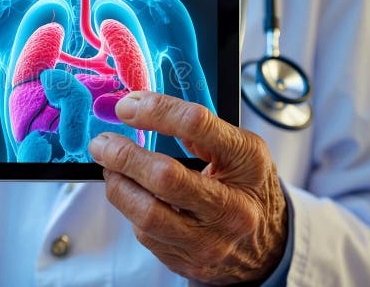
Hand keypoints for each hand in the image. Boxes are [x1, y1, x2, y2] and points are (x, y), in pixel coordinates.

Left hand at [89, 91, 287, 284]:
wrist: (266, 247)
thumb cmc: (244, 186)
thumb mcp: (239, 151)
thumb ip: (200, 132)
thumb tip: (141, 111)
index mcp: (248, 161)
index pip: (196, 124)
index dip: (155, 111)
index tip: (126, 107)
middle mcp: (233, 205)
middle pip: (165, 176)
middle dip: (124, 156)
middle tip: (103, 144)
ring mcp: (212, 239)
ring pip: (148, 214)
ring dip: (118, 185)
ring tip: (110, 168)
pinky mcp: (190, 261)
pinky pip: (146, 234)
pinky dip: (131, 209)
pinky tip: (130, 195)